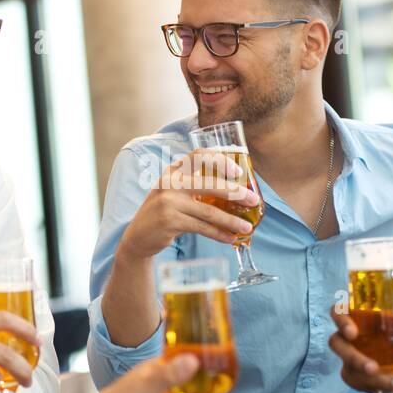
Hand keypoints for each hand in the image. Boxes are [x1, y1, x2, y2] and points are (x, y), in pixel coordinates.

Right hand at [116, 149, 258, 262]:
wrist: (138, 237)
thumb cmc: (164, 212)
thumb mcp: (174, 193)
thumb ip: (196, 187)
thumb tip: (236, 192)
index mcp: (173, 170)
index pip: (198, 155)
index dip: (220, 160)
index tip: (238, 172)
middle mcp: (169, 182)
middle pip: (209, 184)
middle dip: (235, 193)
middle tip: (254, 200)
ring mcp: (168, 202)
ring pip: (209, 211)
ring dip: (231, 220)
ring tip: (246, 227)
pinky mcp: (170, 221)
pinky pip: (202, 227)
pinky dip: (219, 233)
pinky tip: (230, 238)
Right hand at [328, 304, 392, 392]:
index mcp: (361, 319)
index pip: (339, 312)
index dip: (340, 320)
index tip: (353, 332)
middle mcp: (350, 338)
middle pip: (335, 342)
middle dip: (351, 356)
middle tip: (373, 367)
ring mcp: (350, 359)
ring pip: (349, 367)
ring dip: (371, 378)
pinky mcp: (354, 377)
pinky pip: (359, 382)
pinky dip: (380, 385)